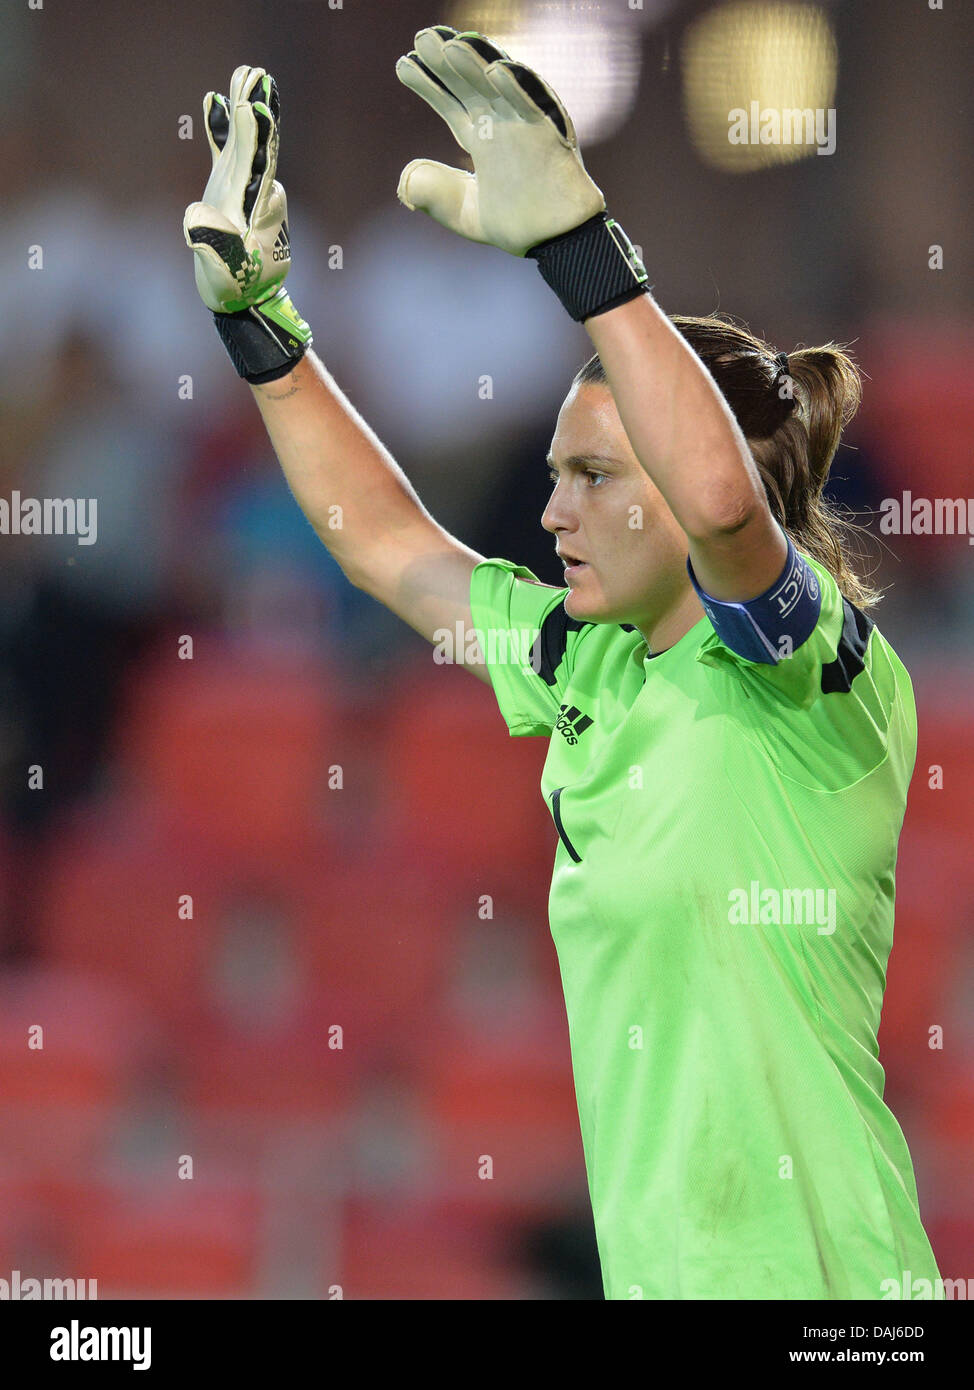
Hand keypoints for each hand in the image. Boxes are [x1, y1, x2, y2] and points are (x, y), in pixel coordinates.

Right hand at [183, 65, 291, 312]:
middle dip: (256, 109)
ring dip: (245, 108)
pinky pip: (228, 151)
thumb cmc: (235, 286)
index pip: (259, 165)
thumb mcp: (224, 272)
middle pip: (257, 144)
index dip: (257, 136)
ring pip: (247, 141)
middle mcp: (255, 192)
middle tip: (257, 74)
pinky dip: (222, 127)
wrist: (244, 298)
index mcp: (255, 207)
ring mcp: (243, 188)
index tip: (257, 106)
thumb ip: (213, 244)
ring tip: (245, 74)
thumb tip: (196, 217)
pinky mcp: (230, 190)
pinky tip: (215, 99)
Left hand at [395, 25, 604, 256]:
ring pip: (498, 86)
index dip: (429, 84)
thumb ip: (435, 195)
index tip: (403, 64)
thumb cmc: (520, 227)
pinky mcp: (550, 134)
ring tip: (449, 45)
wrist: (557, 243)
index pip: (451, 104)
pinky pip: (534, 105)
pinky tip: (494, 69)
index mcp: (483, 140)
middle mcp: (502, 126)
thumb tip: (405, 180)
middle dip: (447, 62)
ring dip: (476, 63)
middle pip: (470, 85)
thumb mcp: (465, 213)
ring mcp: (526, 127)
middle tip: (421, 38)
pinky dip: (516, 87)